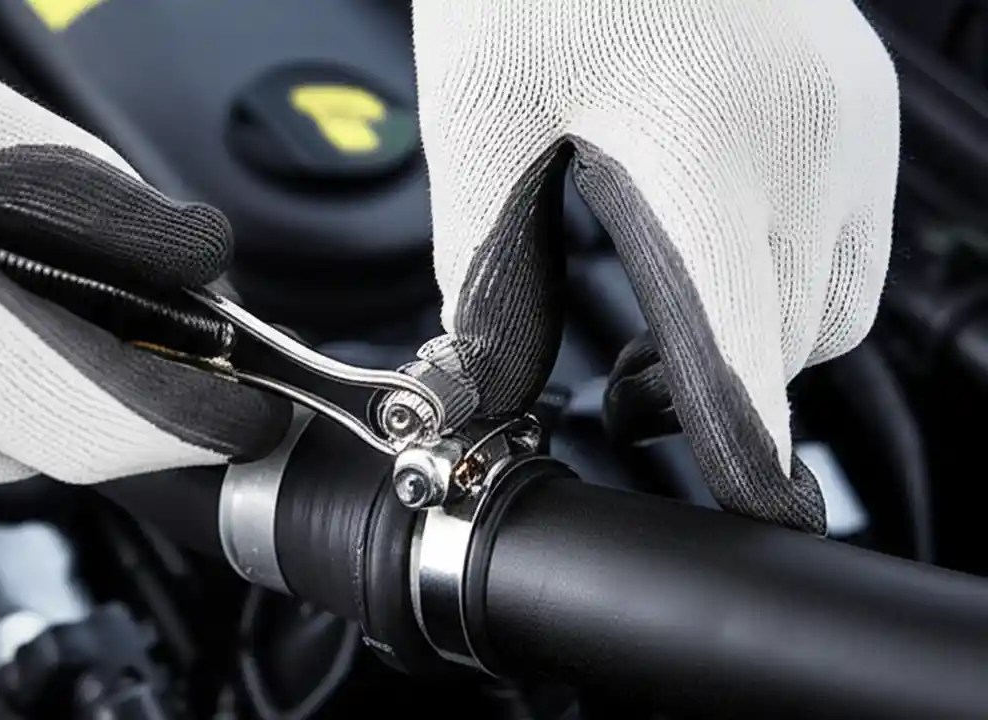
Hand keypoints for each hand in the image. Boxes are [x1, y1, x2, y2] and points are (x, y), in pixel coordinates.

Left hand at [410, 0, 899, 531]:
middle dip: (723, 387)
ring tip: (666, 315)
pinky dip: (788, 265)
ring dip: (763, 331)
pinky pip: (851, 224)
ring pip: (840, 291)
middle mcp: (811, 143)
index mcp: (710, 157)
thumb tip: (488, 370)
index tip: (746, 510)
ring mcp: (851, 116)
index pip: (750, 359)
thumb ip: (488, 264)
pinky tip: (714, 236)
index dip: (743, 454)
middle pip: (800, 341)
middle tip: (626, 385)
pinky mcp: (857, 93)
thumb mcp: (482, 117)